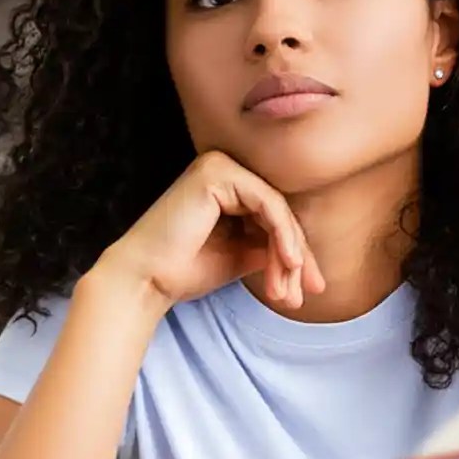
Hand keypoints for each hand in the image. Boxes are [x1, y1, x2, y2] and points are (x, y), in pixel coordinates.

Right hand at [97, 151, 325, 309]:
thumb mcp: (240, 257)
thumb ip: (269, 248)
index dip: (296, 255)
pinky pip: (268, 204)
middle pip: (279, 212)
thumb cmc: (184, 270)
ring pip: (278, 210)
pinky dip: (283, 236)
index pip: (274, 217)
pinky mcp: (218, 172)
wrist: (146, 279)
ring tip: (291, 291)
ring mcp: (220, 166)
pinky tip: (290, 264)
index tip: (310, 290)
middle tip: (311, 292)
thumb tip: (303, 256)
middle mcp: (223, 168)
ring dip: (291, 254)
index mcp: (226, 186)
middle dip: (298, 258)